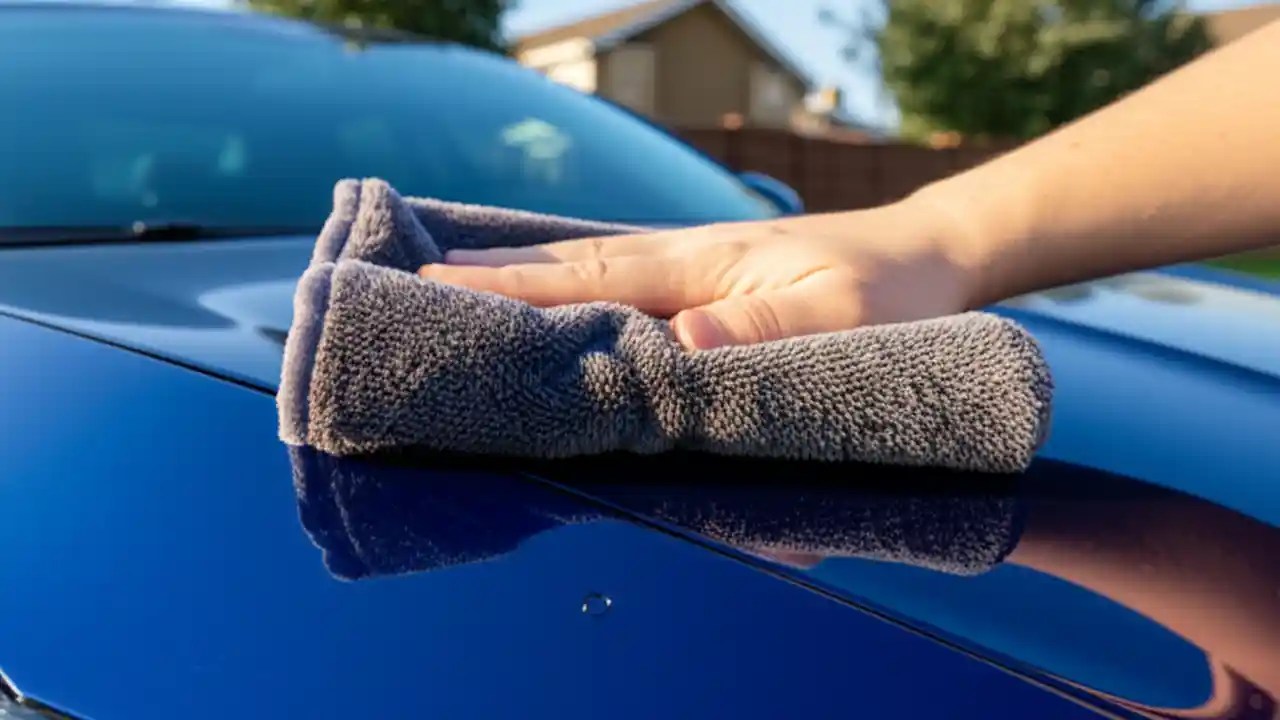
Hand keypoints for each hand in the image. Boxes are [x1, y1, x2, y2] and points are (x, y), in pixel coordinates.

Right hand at [418, 198, 979, 349]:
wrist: (929, 256)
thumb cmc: (890, 291)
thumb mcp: (841, 318)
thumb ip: (762, 335)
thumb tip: (681, 349)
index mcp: (702, 266)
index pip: (589, 279)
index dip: (511, 289)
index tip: (436, 289)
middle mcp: (685, 264)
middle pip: (570, 271)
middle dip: (492, 281)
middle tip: (413, 288)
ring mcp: (693, 274)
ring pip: (591, 278)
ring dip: (524, 285)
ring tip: (454, 292)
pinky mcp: (706, 292)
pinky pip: (624, 291)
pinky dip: (574, 296)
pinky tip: (551, 308)